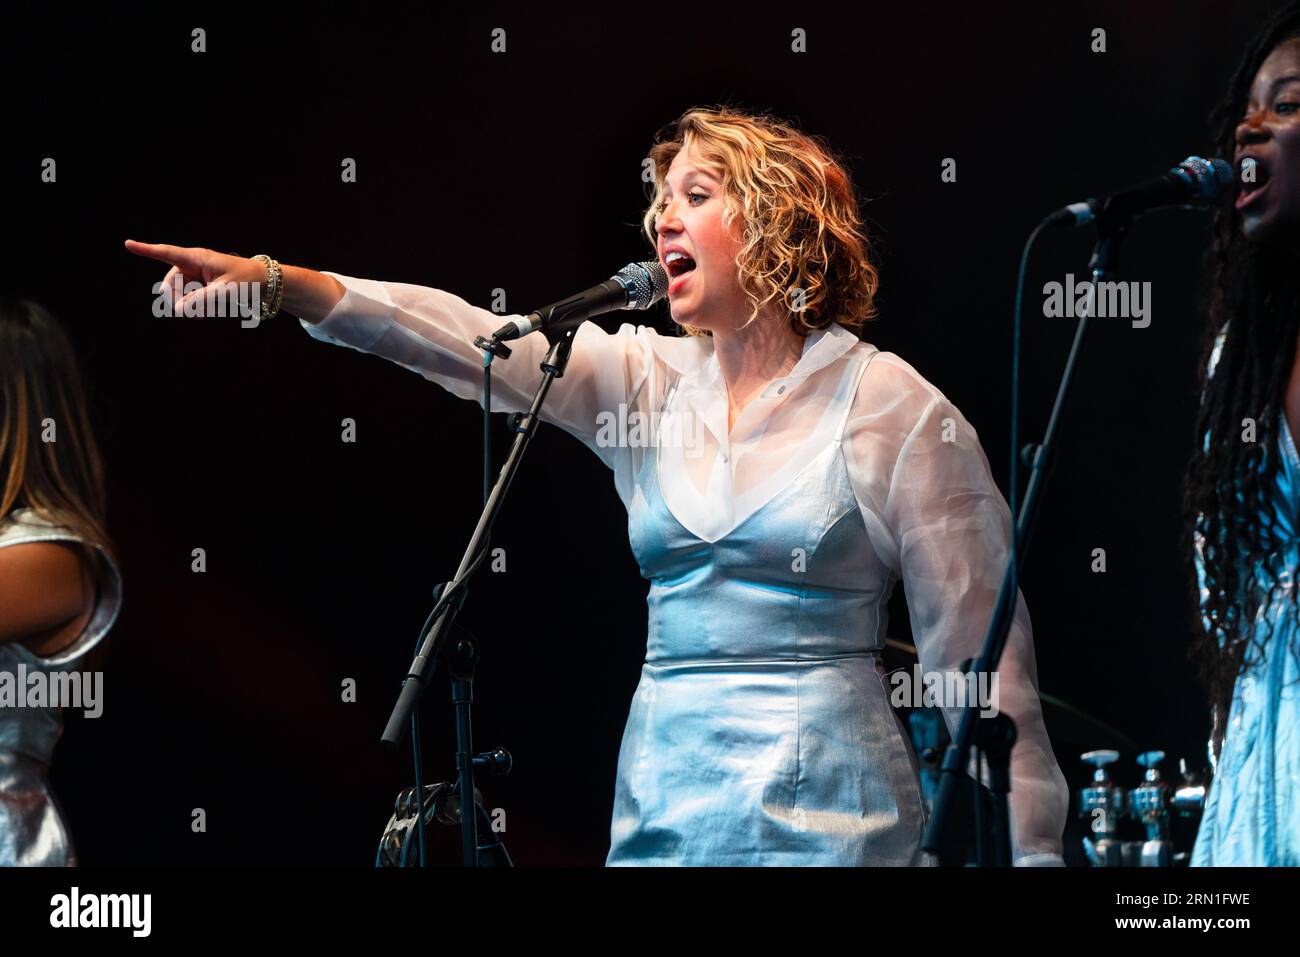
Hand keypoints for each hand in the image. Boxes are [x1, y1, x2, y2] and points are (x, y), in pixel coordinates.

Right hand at [124, 240, 266, 317]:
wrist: (266, 282)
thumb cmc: (247, 280)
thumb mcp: (225, 291)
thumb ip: (200, 300)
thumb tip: (178, 310)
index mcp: (197, 258)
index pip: (167, 253)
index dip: (147, 250)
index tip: (128, 244)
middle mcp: (194, 264)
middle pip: (171, 282)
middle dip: (178, 299)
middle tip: (193, 313)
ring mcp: (198, 275)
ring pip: (180, 293)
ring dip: (188, 306)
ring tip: (206, 313)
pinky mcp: (203, 285)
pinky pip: (190, 298)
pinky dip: (195, 307)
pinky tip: (207, 312)